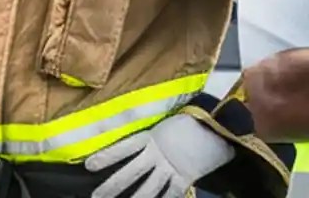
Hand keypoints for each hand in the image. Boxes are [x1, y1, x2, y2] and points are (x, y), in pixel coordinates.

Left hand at [85, 113, 234, 197]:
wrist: (219, 124)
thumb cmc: (195, 119)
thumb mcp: (170, 124)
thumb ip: (156, 136)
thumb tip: (143, 141)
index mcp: (152, 136)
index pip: (124, 148)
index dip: (107, 156)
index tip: (89, 165)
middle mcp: (157, 154)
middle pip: (130, 172)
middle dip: (113, 185)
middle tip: (96, 196)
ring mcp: (171, 167)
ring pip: (148, 188)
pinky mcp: (185, 177)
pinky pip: (172, 193)